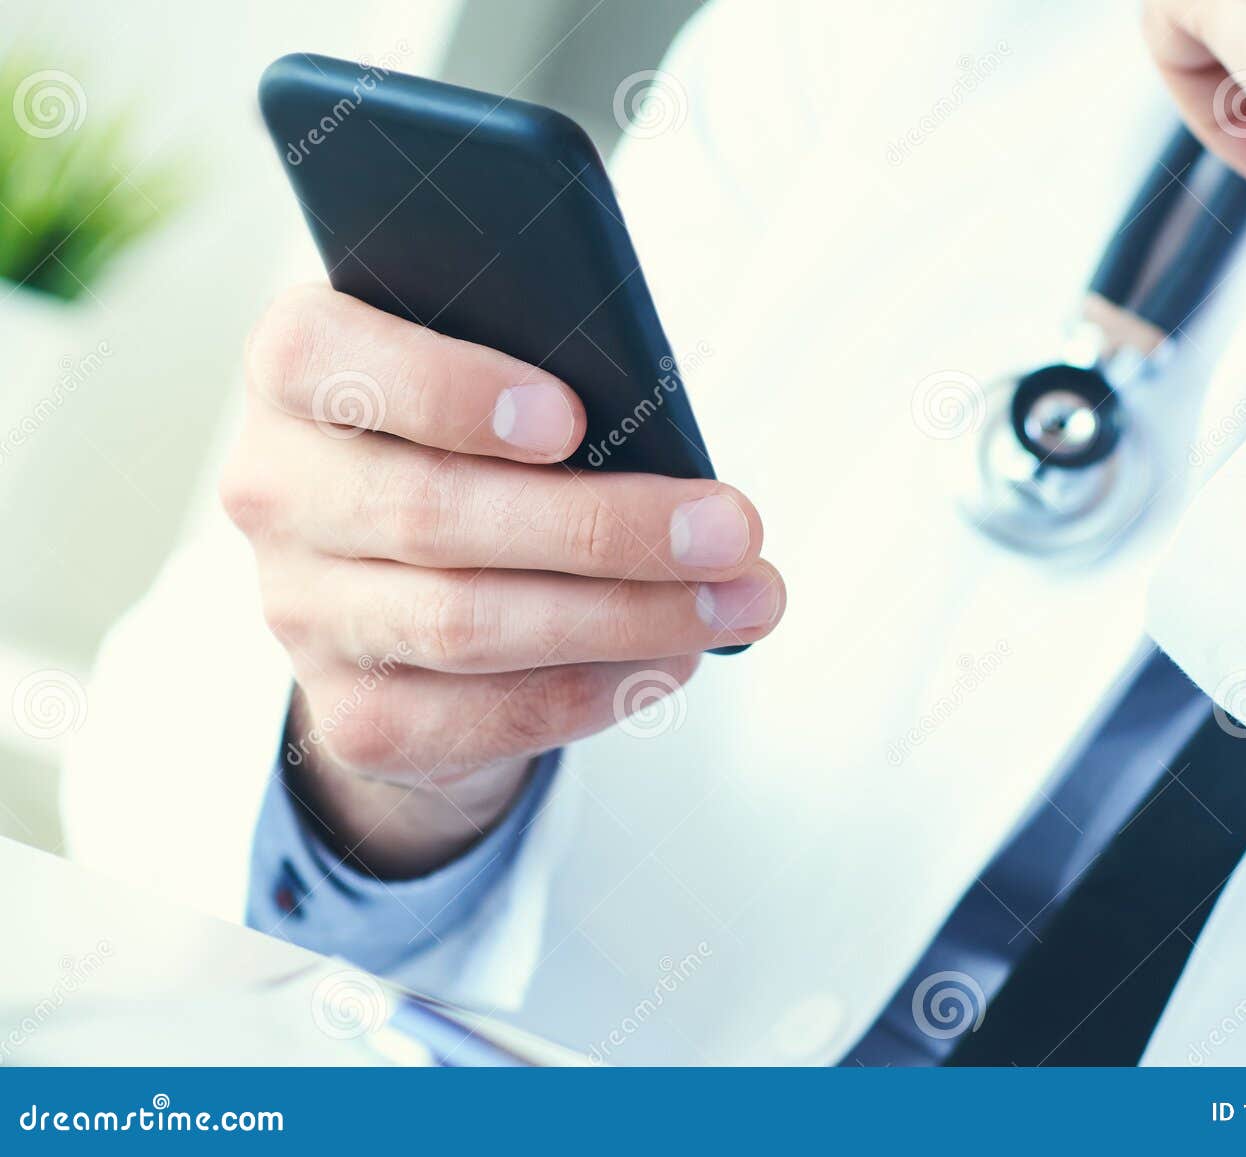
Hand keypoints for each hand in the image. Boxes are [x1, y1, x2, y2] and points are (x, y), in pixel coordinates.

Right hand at [223, 285, 784, 875]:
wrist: (406, 591)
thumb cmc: (476, 449)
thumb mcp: (492, 385)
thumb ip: (546, 387)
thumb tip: (675, 454)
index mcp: (297, 374)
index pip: (320, 361)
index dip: (444, 390)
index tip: (570, 419)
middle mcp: (275, 492)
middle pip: (432, 514)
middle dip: (603, 527)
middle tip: (731, 530)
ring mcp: (301, 613)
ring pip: (467, 625)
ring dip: (627, 617)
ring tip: (739, 601)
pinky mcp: (355, 716)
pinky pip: (483, 717)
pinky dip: (596, 690)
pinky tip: (674, 658)